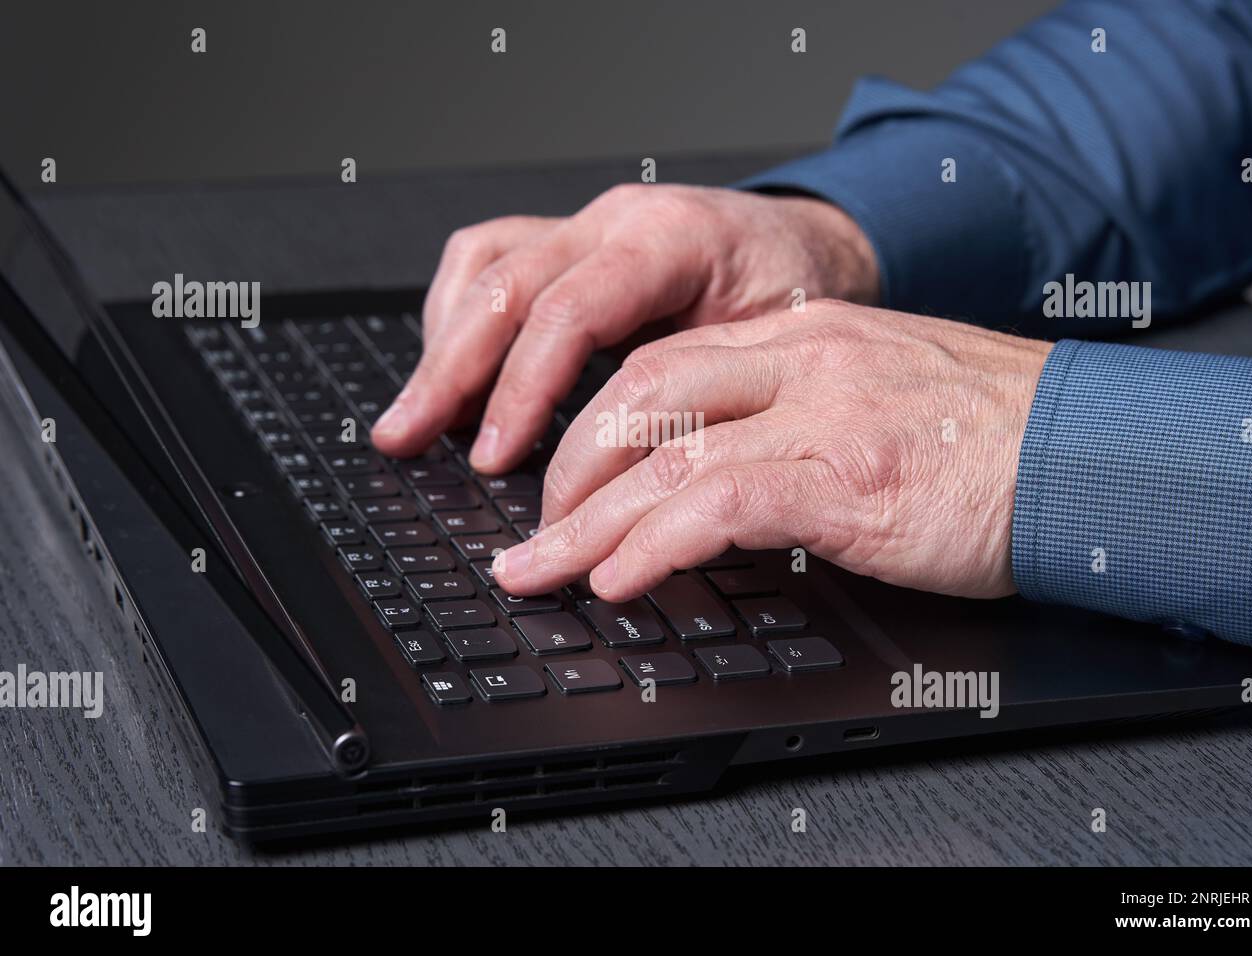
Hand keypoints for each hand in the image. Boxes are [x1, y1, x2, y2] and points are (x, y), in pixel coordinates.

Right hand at [369, 184, 878, 469]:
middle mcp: (619, 221)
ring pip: (485, 264)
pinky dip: (459, 317)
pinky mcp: (572, 242)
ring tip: (417, 418)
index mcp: (672, 239)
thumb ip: (706, 392)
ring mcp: (589, 226)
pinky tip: (451, 370)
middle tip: (412, 438)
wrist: (808, 245)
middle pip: (506, 284)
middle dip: (451, 370)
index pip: (571, 308)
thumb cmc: (798, 295)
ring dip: (442, 344)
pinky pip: (491, 260)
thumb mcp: (778, 344)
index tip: (495, 456)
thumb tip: (643, 487)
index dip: (523, 387)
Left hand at [492, 300, 1051, 600]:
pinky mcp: (848, 479)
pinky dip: (654, 543)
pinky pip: (719, 503)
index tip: (560, 478)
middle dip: (567, 470)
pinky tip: (619, 577)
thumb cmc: (993, 437)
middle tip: (528, 532)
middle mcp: (803, 364)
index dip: (593, 425)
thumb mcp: (880, 396)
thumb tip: (715, 476)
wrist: (1089, 451)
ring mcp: (824, 416)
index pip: (664, 366)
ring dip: (585, 521)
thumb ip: (797, 416)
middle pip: (640, 399)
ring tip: (540, 571)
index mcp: (804, 339)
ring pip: (664, 455)